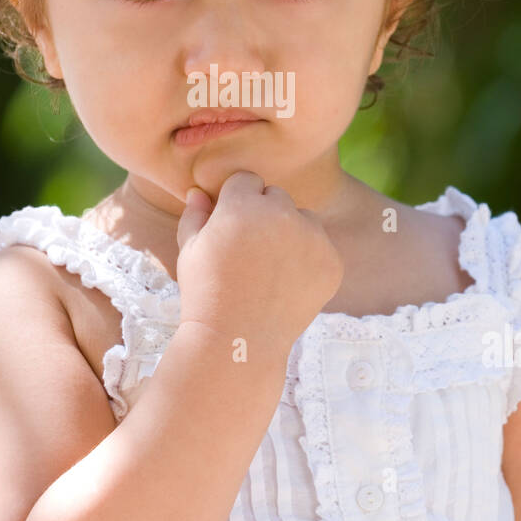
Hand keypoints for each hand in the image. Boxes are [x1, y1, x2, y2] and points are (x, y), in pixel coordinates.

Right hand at [175, 170, 343, 351]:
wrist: (237, 340)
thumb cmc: (205, 294)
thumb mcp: (189, 251)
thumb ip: (195, 215)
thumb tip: (198, 192)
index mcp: (243, 204)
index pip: (247, 181)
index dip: (236, 203)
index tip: (230, 228)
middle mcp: (281, 213)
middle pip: (277, 197)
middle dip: (264, 214)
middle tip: (250, 252)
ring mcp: (312, 237)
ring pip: (303, 219)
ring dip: (291, 233)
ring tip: (270, 270)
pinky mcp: (332, 261)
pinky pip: (322, 248)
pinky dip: (310, 260)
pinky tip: (288, 284)